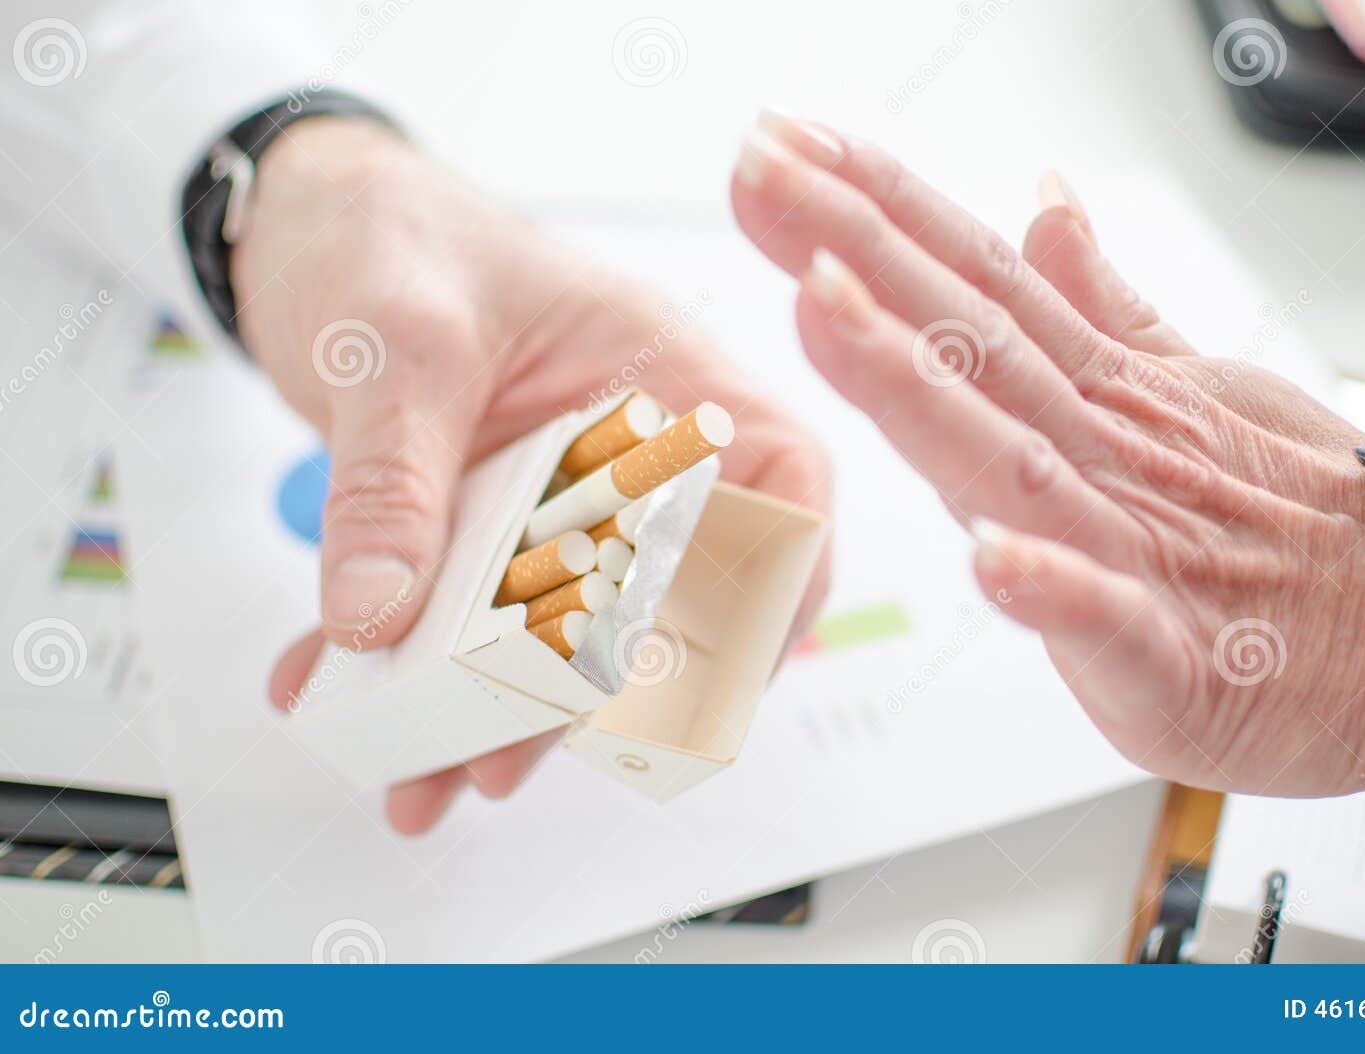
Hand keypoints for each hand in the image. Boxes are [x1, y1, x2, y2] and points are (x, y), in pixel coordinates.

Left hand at [241, 117, 830, 832]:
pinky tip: (338, 697)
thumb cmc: (385, 233)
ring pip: (563, 633)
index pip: (782, 477)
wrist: (302, 223)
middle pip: (664, 591)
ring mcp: (557, 496)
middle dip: (592, 699)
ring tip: (421, 778)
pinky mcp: (483, 527)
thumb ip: (391, 482)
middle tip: (505, 759)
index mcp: (660, 373)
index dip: (784, 578)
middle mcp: (626, 447)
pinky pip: (464, 622)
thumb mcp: (394, 343)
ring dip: (491, 714)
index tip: (733, 667)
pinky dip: (406, 673)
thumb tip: (381, 620)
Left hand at [731, 110, 1364, 796]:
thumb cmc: (1303, 526)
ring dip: (913, 381)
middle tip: (762, 167)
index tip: (787, 145)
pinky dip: (1051, 588)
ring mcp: (1137, 548)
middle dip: (855, 249)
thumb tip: (1037, 210)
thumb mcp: (1195, 394)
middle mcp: (1105, 451)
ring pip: (1010, 455)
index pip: (974, 284)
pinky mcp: (1173, 658)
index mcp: (1103, 397)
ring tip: (824, 304)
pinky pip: (1106, 618)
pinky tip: (990, 559)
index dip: (878, 211)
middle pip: (967, 338)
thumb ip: (1103, 312)